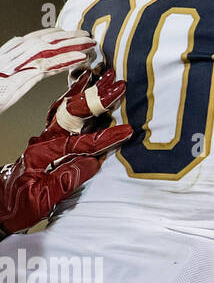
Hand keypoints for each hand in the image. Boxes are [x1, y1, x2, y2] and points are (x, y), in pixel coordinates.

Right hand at [0, 29, 98, 114]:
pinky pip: (50, 65)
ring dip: (73, 45)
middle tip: (86, 34)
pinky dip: (66, 60)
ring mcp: (20, 64)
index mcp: (9, 51)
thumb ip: (15, 64)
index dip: (55, 33)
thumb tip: (28, 60)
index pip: (35, 36)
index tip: (69, 31)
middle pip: (46, 40)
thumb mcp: (2, 73)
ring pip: (51, 49)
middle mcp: (15, 54)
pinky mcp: (24, 77)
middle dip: (68, 36)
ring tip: (89, 44)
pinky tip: (80, 58)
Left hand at [0, 69, 131, 234]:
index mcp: (41, 153)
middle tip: (116, 84)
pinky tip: (83, 89)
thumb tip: (93, 162)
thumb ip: (66, 181)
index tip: (126, 131)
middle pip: (71, 112)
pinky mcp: (48, 142)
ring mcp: (45, 139)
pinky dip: (74, 98)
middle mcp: (43, 141)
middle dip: (96, 97)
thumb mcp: (41, 199)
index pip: (80, 142)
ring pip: (65, 108)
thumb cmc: (17, 206)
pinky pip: (62, 113)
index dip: (105, 137)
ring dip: (85, 91)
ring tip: (102, 75)